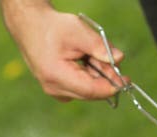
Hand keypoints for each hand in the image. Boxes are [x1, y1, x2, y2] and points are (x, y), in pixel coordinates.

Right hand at [0, 1, 127, 101]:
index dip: (112, 86)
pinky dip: (88, 76)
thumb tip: (119, 59)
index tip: (126, 80)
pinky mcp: (57, 89)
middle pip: (91, 92)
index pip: (92, 91)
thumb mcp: (79, 32)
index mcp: (57, 76)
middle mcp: (54, 88)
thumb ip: (100, 47)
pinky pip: (80, 88)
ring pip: (87, 91)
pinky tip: (84, 60)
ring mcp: (54, 91)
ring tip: (90, 54)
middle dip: (105, 77)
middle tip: (109, 59)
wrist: (30, 25)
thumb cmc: (52, 27)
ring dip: (96, 75)